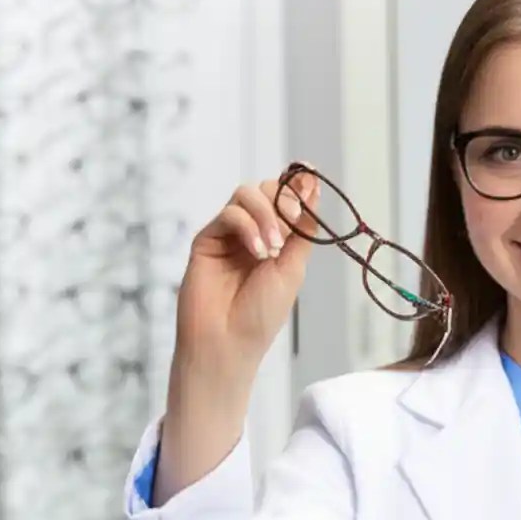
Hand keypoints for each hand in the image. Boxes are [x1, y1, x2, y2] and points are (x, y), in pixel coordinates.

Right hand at [153, 170, 319, 505]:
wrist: (228, 343)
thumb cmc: (262, 314)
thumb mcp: (293, 268)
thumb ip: (303, 229)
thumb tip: (314, 186)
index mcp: (278, 239)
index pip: (287, 198)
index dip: (298, 186)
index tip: (311, 177)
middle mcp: (253, 232)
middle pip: (267, 188)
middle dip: (283, 200)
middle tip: (290, 228)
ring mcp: (229, 235)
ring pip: (247, 194)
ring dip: (266, 214)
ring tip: (273, 248)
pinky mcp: (206, 239)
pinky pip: (229, 214)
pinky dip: (247, 226)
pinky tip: (257, 252)